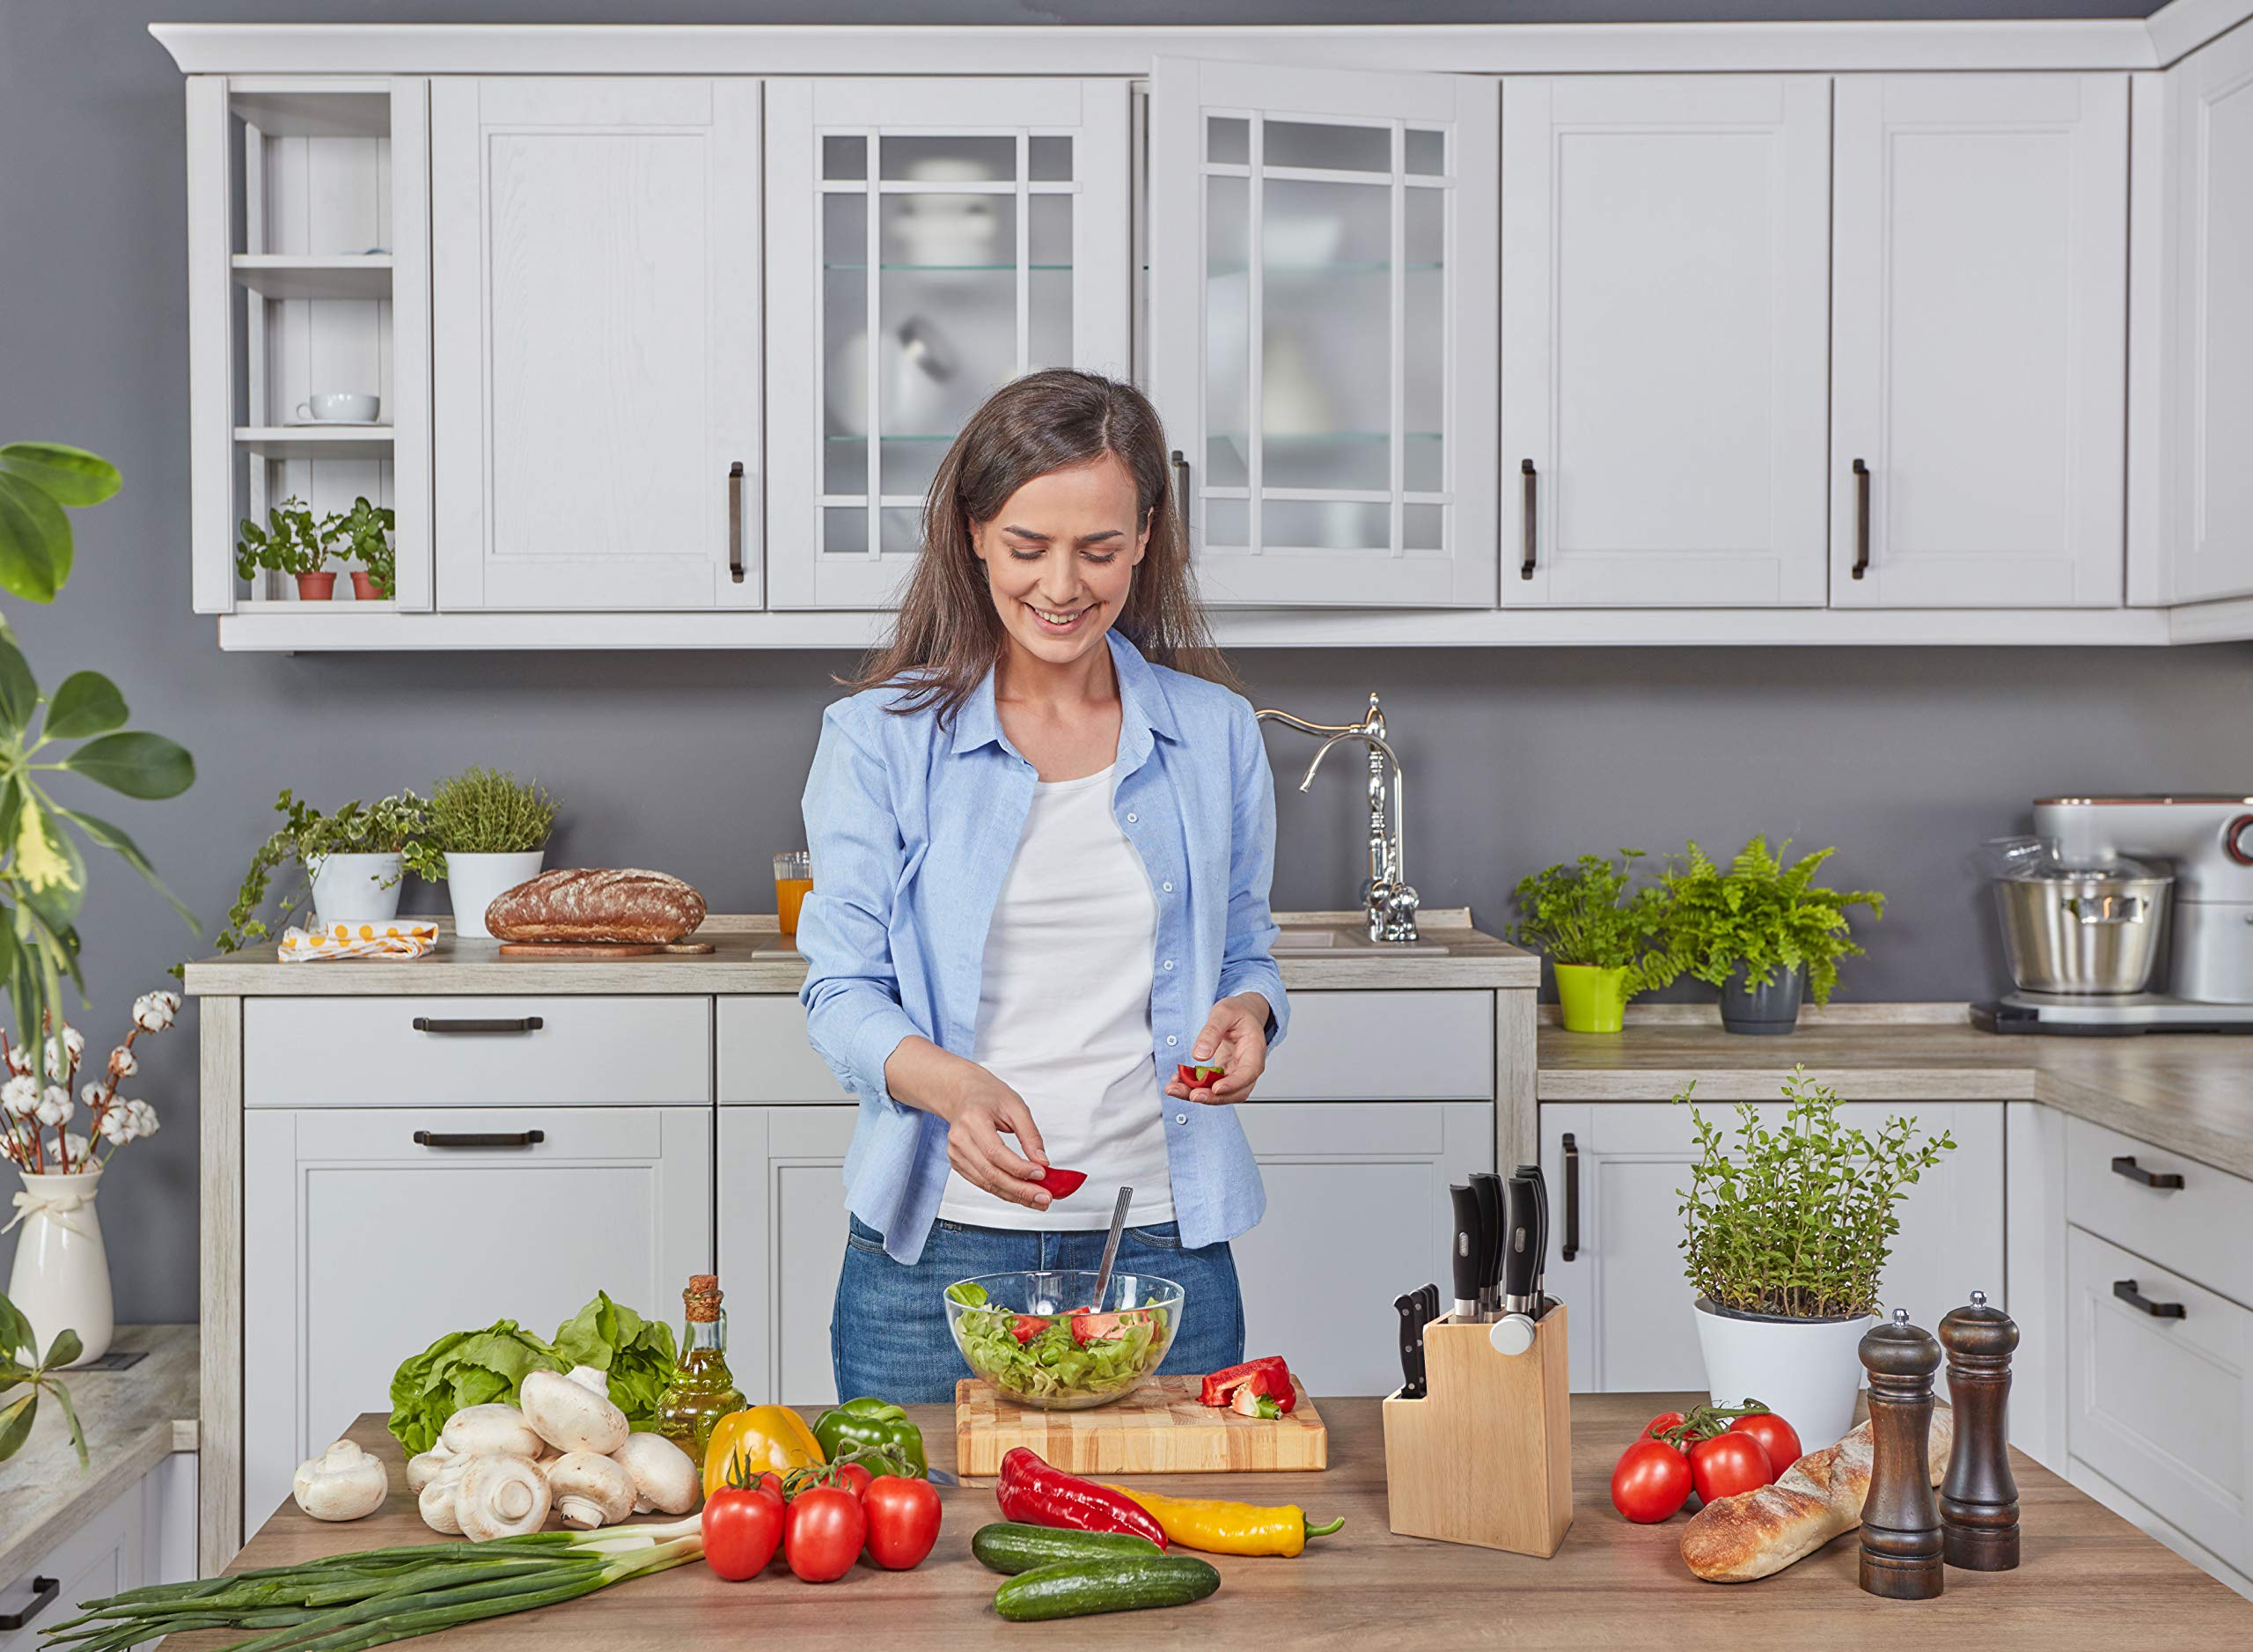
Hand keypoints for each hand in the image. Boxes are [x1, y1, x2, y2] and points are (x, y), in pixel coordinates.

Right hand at [931, 1065, 1052, 1210]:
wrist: (964, 1093)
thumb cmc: (989, 1096)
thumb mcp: (1016, 1106)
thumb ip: (1030, 1135)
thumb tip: (1042, 1162)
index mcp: (972, 1120)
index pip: (995, 1152)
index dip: (1019, 1168)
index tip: (1041, 1174)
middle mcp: (959, 1139)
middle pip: (990, 1173)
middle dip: (1020, 1189)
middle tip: (1044, 1198)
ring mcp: (955, 1153)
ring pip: (986, 1183)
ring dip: (1014, 1195)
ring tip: (1037, 1200)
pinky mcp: (957, 1164)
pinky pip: (982, 1183)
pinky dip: (1003, 1191)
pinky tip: (1021, 1194)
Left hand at [1163, 993, 1269, 1105]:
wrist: (1241, 1013)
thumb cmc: (1238, 1012)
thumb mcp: (1224, 1012)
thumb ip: (1212, 1031)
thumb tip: (1199, 1055)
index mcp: (1254, 1050)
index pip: (1248, 1073)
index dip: (1233, 1084)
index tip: (1216, 1088)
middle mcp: (1247, 1066)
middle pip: (1235, 1092)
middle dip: (1212, 1097)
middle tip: (1191, 1095)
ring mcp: (1235, 1073)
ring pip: (1221, 1094)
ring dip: (1198, 1095)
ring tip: (1175, 1089)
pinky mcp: (1223, 1075)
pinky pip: (1210, 1087)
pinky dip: (1193, 1087)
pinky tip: (1177, 1082)